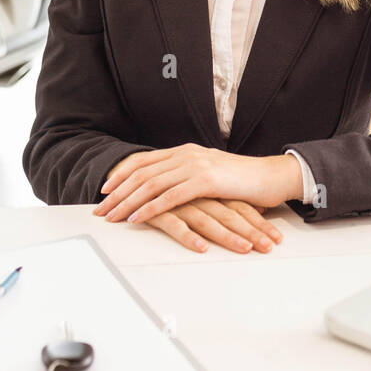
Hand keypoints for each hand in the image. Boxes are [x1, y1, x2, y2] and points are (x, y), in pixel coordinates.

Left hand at [92, 144, 303, 226]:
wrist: (270, 177)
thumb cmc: (241, 182)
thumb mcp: (209, 175)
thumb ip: (187, 177)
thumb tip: (166, 191)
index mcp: (185, 152)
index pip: (144, 160)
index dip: (121, 174)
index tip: (105, 190)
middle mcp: (186, 154)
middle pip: (141, 172)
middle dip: (117, 192)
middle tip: (100, 209)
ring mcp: (196, 165)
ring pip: (151, 184)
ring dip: (128, 202)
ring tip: (113, 217)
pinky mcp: (206, 180)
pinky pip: (170, 196)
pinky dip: (150, 208)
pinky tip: (137, 218)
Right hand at [139, 198, 283, 254]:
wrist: (132, 172)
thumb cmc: (169, 188)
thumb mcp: (198, 193)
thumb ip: (220, 203)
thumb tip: (252, 214)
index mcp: (209, 187)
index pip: (239, 206)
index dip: (258, 223)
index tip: (276, 239)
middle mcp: (198, 192)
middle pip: (229, 213)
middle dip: (252, 231)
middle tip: (269, 247)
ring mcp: (180, 200)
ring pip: (208, 219)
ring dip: (228, 236)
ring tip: (245, 249)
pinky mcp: (160, 209)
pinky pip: (176, 223)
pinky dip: (189, 236)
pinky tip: (202, 248)